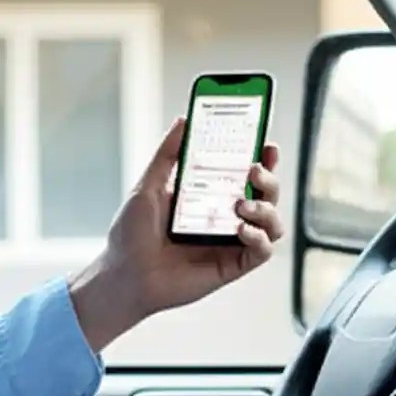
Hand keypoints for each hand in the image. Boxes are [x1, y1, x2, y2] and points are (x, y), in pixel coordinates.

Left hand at [69, 117, 283, 351]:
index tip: (266, 143)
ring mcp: (230, 241)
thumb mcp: (147, 187)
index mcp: (207, 196)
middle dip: (269, 179)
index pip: (242, 172)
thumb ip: (167, 155)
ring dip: (267, 208)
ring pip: (272, 222)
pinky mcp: (232, 266)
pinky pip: (262, 251)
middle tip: (254, 170)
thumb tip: (184, 121)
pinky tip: (240, 229)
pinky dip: (259, 237)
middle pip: (265, 194)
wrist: (123, 275)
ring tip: (243, 204)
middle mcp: (224, 217)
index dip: (261, 158)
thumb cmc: (131, 235)